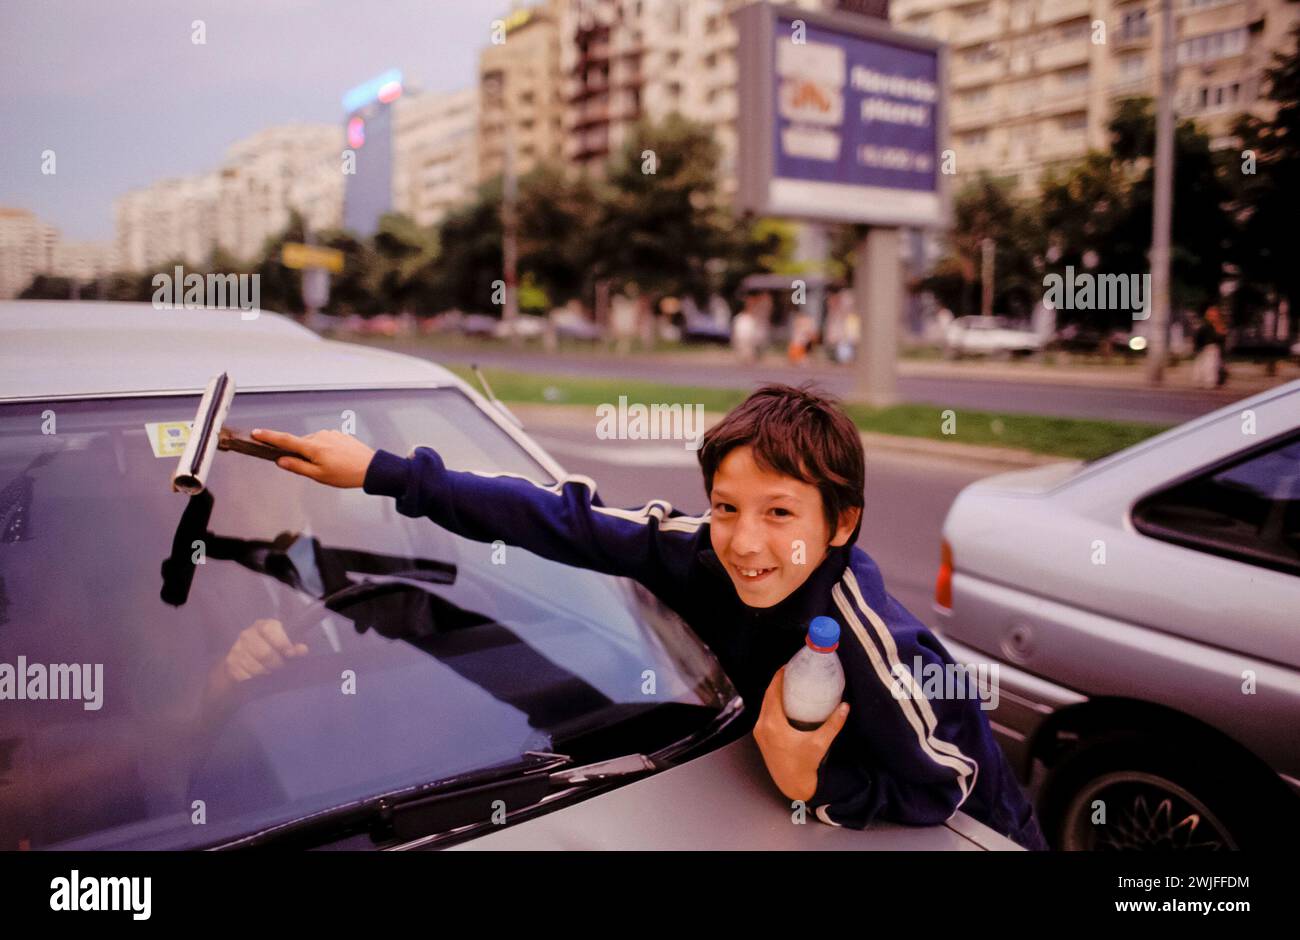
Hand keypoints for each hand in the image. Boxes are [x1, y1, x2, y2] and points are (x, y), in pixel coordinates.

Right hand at [220, 618, 308, 683]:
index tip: (290, 654)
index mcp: (263, 625)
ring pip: (255, 668)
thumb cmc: (271, 648)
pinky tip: (259, 678)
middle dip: (277, 664)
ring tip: (271, 674)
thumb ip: (295, 647)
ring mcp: (237, 649)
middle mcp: (247, 634)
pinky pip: (246, 676)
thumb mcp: (285, 644)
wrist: (245, 658)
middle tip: (282, 668)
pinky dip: (255, 680)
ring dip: (267, 674)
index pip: (270, 630)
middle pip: (264, 653)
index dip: (282, 643)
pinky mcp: (230, 664)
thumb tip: (303, 650)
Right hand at [252, 428, 375, 487]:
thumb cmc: (346, 474)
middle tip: (314, 470)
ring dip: (314, 453)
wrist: (371, 468)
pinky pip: (324, 441)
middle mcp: (320, 436)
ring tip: (330, 467)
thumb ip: (297, 466)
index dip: (268, 437)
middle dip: (299, 454)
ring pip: (312, 443)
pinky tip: (336, 460)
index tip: (256, 433)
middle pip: (299, 444)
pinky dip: (324, 450)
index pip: (284, 440)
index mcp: (312, 447)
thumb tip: (280, 460)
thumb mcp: (319, 475)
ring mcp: (330, 433)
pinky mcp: (338, 434)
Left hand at [752, 666, 849, 802]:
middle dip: (777, 682)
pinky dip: (772, 704)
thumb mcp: (820, 743)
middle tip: (791, 672)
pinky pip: (764, 714)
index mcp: (772, 724)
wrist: (793, 785)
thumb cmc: (804, 766)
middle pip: (767, 696)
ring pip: (764, 704)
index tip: (787, 666)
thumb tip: (845, 706)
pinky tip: (782, 701)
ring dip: (773, 692)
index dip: (778, 677)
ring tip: (788, 683)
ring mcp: (760, 732)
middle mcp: (762, 726)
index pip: (772, 693)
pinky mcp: (761, 737)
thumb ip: (833, 724)